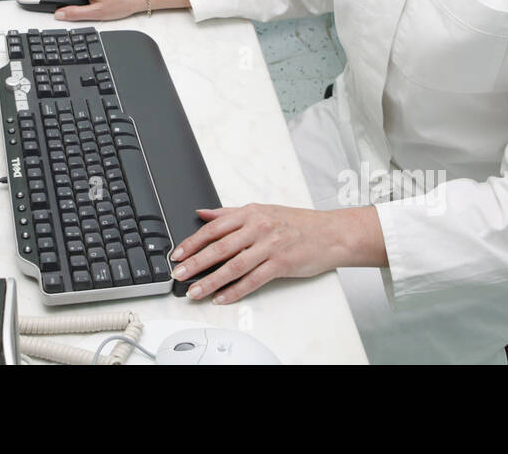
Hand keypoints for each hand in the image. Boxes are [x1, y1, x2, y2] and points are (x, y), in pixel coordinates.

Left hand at [169, 204, 340, 303]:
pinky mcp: (281, 264)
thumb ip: (229, 213)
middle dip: (195, 263)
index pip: (213, 228)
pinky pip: (253, 280)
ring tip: (196, 291)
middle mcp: (258, 228)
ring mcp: (270, 246)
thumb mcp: (261, 210)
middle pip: (219, 248)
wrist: (330, 233)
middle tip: (179, 275)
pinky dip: (235, 291)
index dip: (192, 242)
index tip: (177, 254)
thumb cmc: (297, 223)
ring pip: (234, 266)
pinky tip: (222, 298)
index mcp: (250, 213)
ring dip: (211, 281)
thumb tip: (202, 213)